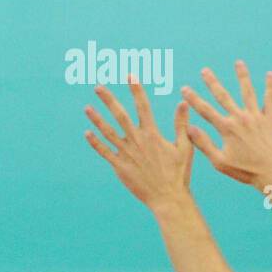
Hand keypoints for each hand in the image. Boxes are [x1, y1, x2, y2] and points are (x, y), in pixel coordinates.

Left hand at [85, 79, 192, 208]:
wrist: (168, 197)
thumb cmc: (178, 172)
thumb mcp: (185, 146)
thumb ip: (181, 124)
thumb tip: (183, 102)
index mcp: (153, 134)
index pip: (143, 106)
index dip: (136, 90)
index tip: (130, 75)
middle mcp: (137, 141)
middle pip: (120, 115)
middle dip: (109, 99)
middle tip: (98, 86)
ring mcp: (126, 153)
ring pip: (108, 132)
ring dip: (97, 119)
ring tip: (87, 107)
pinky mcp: (119, 166)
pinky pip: (104, 152)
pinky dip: (95, 142)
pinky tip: (87, 132)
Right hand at [181, 62, 271, 189]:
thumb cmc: (246, 170)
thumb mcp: (219, 161)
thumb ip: (203, 143)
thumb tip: (189, 128)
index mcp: (226, 129)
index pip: (205, 110)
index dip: (193, 99)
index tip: (184, 89)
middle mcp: (240, 119)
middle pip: (223, 96)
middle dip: (212, 82)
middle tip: (205, 70)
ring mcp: (257, 117)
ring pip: (248, 92)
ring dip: (242, 77)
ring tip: (238, 63)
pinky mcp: (271, 119)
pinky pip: (270, 99)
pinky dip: (270, 86)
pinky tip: (270, 74)